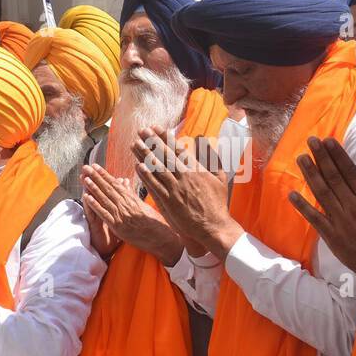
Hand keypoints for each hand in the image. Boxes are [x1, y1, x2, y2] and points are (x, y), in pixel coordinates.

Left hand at [82, 164, 181, 263]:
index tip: (96, 166)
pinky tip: (87, 198)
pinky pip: (104, 214)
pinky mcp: (119, 227)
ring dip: (93, 188)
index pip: (116, 184)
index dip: (104, 174)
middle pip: (108, 188)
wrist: (163, 239)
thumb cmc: (156, 223)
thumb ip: (132, 195)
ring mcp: (122, 215)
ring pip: (105, 199)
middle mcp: (126, 205)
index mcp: (132, 199)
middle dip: (96, 177)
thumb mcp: (144, 206)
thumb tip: (125, 183)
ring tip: (84, 178)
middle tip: (85, 167)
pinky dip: (95, 205)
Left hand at [132, 127, 241, 259]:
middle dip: (152, 142)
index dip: (165, 137)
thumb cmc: (218, 203)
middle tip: (142, 131)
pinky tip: (138, 166)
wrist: (214, 227)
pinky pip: (155, 186)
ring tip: (135, 144)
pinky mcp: (169, 202)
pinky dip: (146, 176)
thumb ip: (211, 157)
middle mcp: (185, 177)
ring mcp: (176, 190)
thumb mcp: (220, 177)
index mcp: (197, 170)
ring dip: (145, 156)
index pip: (178, 149)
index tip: (156, 128)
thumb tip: (203, 139)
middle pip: (165, 156)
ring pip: (157, 169)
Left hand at [288, 137, 355, 284]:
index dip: (337, 155)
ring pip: (322, 193)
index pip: (350, 172)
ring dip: (310, 175)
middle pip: (333, 178)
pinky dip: (302, 206)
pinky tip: (292, 194)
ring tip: (301, 158)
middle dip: (321, 158)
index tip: (328, 141)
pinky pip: (314, 218)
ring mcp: (339, 221)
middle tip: (311, 141)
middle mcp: (352, 207)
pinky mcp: (331, 236)